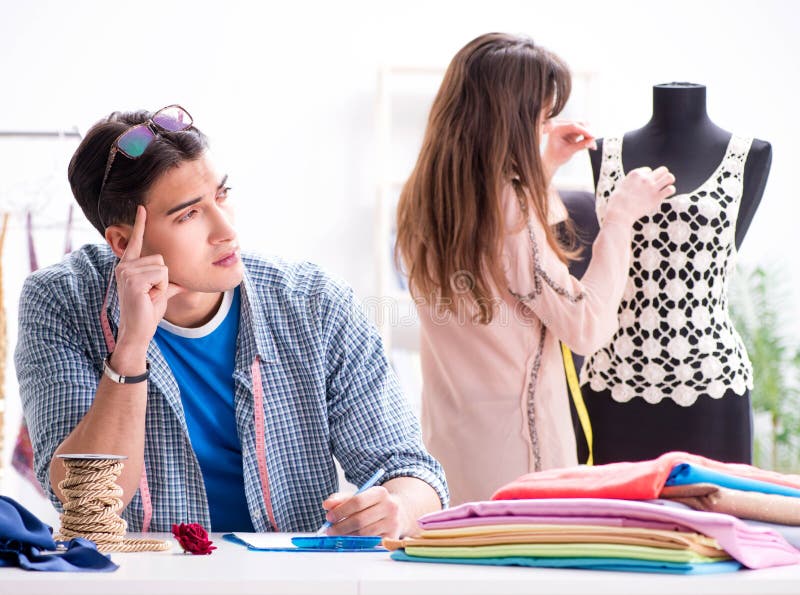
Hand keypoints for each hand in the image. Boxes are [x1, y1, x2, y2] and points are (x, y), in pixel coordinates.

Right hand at [115, 206, 185, 351]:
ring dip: (162, 284)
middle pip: (161, 258)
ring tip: (149, 296)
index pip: (136, 241)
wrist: (139, 331)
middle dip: (164, 278)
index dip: (140, 224)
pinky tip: (149, 297)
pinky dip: (161, 288)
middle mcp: (124, 266)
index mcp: (129, 266)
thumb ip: (170, 283)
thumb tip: (186, 282)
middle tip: (151, 294)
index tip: (142, 207)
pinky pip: (162, 275)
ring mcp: (126, 272)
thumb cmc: (148, 312)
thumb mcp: (162, 293)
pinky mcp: (133, 280)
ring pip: (163, 267)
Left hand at [321, 486, 403, 537]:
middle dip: (341, 527)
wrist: (398, 512)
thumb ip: (340, 499)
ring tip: (338, 535)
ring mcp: (392, 523)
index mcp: (380, 493)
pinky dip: (357, 543)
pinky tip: (350, 541)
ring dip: (347, 536)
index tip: (328, 517)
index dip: (341, 510)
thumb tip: (326, 505)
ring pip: (364, 534)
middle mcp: (390, 507)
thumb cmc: (372, 504)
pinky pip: (370, 543)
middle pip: (360, 520)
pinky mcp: (392, 537)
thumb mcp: (359, 496)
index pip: (357, 501)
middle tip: (330, 530)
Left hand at [541, 120, 596, 177]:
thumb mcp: (568, 152)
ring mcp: (566, 126)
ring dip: (589, 135)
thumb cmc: (556, 157)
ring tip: (592, 146)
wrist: (551, 160)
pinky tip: (590, 144)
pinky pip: (583, 130)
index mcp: (556, 129)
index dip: (585, 131)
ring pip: (583, 126)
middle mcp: (560, 125)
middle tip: (594, 145)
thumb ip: (580, 146)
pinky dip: (587, 136)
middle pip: (579, 123)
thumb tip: (592, 141)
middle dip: (588, 133)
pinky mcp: (571, 129)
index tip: (593, 137)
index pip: (573, 126)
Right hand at [606, 166, 676, 225]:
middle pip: (663, 170)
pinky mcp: (657, 197)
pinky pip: (670, 189)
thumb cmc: (617, 202)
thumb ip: (631, 182)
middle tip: (659, 183)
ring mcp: (652, 187)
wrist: (619, 213)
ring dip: (669, 181)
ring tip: (665, 186)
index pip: (649, 170)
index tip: (644, 184)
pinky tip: (665, 194)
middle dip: (662, 175)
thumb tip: (636, 183)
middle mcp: (645, 178)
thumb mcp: (621, 186)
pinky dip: (670, 191)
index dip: (648, 177)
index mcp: (635, 174)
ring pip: (670, 177)